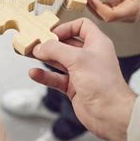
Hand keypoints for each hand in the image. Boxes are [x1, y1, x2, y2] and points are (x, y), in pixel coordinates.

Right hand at [29, 18, 135, 140]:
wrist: (110, 114)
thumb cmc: (104, 85)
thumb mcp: (77, 59)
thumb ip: (55, 50)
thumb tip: (40, 47)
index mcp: (96, 43)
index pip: (81, 26)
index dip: (65, 27)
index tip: (50, 32)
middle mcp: (89, 56)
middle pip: (66, 43)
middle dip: (49, 43)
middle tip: (34, 42)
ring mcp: (81, 72)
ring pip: (58, 61)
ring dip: (44, 58)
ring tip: (29, 54)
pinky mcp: (74, 87)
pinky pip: (56, 78)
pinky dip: (45, 75)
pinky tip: (34, 73)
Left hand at [88, 0, 139, 22]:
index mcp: (133, 9)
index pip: (111, 15)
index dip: (97, 7)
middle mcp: (129, 16)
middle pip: (105, 17)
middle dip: (93, 6)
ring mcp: (125, 16)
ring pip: (104, 16)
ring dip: (94, 6)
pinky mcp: (121, 13)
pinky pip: (106, 12)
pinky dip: (98, 5)